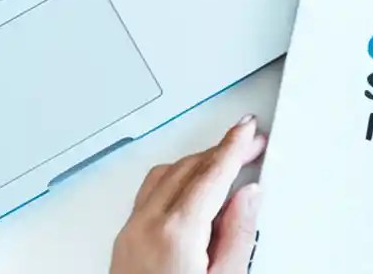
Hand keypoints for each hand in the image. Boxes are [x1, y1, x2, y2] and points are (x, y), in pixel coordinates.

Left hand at [110, 116, 266, 273]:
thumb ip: (238, 236)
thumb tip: (248, 196)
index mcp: (176, 232)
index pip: (211, 175)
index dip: (234, 147)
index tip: (247, 129)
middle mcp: (147, 226)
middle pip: (188, 169)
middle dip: (221, 152)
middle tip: (249, 144)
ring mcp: (130, 233)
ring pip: (164, 175)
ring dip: (196, 163)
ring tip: (224, 163)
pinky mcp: (124, 242)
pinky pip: (149, 194)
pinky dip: (174, 180)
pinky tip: (192, 186)